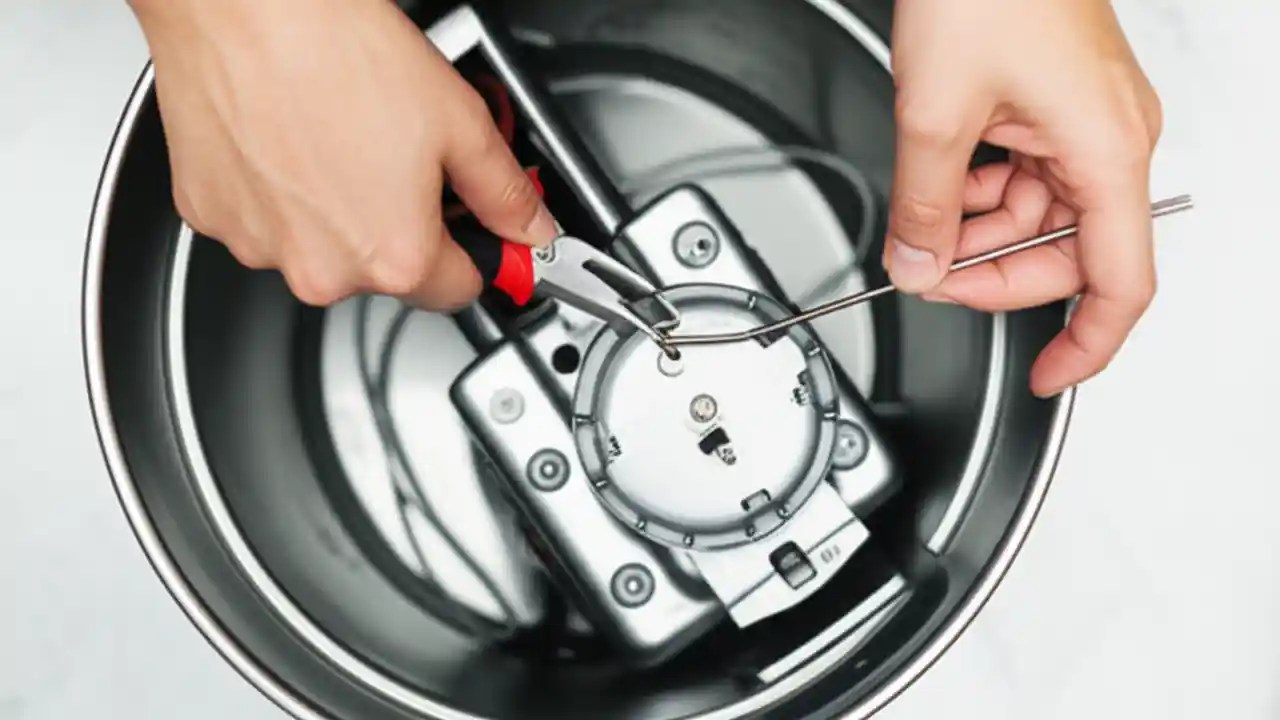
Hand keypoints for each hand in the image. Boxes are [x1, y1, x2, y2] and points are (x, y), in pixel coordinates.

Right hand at [128, 0, 557, 309]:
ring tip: (338, 136)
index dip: (476, 253)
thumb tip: (530, 226)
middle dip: (400, 222)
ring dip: (336, 208)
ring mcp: (260, 247)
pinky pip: (264, 221)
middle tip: (397, 156)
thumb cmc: (335, 49)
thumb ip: (505, 190)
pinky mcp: (210, 217)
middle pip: (386, 269)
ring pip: (322, 246)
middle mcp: (323, 269)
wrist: (239, 5)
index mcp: (394, 256)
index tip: (476, 231)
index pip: (459, 291)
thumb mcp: (459, 119)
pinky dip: (280, 192)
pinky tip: (290, 140)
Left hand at [882, 0, 1161, 397]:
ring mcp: (1085, 121)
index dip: (1086, 345)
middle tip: (928, 276)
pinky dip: (978, 191)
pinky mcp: (1055, 105)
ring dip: (976, 232)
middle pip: (1067, 252)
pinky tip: (940, 186)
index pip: (1119, 283)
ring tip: (922, 227)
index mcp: (1108, 151)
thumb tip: (918, 265)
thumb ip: (924, 205)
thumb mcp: (935, 112)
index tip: (1047, 377)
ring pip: (1037, 215)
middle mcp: (1110, 140)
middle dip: (992, 274)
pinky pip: (1023, 174)